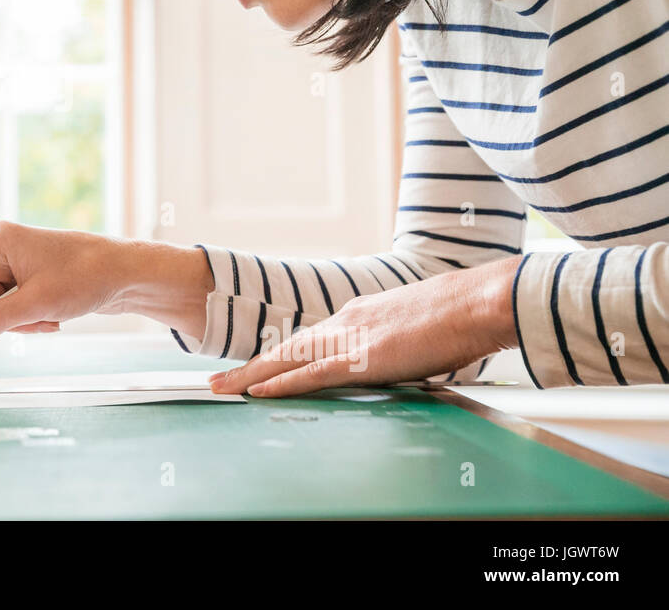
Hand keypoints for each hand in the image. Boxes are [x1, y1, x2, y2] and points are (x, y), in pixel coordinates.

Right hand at [0, 222, 212, 349]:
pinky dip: (30, 320)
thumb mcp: (36, 305)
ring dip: (19, 324)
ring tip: (49, 320)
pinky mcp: (31, 279)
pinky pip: (15, 309)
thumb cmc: (86, 278)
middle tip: (29, 324)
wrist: (130, 275)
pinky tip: (55, 317)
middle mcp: (3, 249)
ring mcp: (18, 264)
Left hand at [209, 256, 521, 396]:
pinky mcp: (364, 357)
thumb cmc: (459, 316)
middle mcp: (345, 321)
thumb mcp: (416, 329)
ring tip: (221, 389)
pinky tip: (259, 392)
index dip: (277, 356)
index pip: (307, 340)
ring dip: (251, 377)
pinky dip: (282, 384)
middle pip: (286, 349)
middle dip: (249, 367)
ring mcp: (352, 338)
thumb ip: (395, 344)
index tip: (254, 368)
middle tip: (216, 380)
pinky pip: (313, 374)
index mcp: (359, 315)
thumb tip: (393, 360)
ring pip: (288, 360)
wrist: (477, 301)